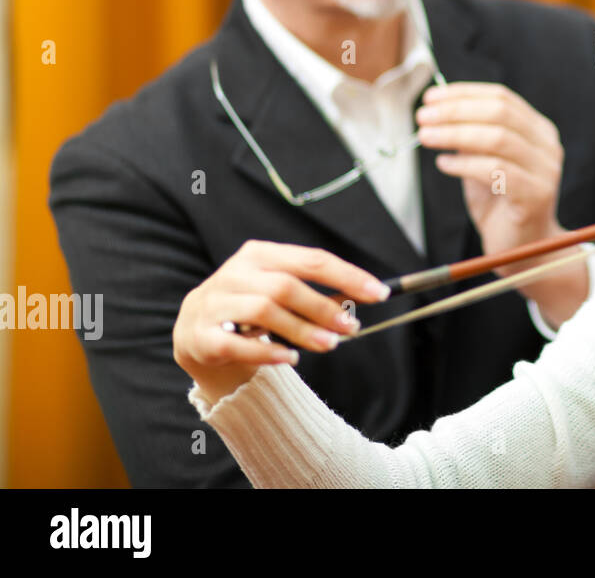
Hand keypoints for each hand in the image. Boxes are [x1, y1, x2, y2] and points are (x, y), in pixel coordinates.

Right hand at [173, 241, 390, 403]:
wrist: (196, 332)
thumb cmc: (249, 308)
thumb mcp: (278, 291)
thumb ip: (312, 294)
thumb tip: (357, 302)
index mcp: (259, 254)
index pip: (311, 259)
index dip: (348, 275)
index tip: (378, 292)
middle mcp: (235, 273)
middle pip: (287, 286)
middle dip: (324, 307)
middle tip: (352, 327)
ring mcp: (214, 303)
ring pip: (265, 311)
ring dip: (303, 329)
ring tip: (330, 344)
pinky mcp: (200, 336)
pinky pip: (237, 344)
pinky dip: (268, 352)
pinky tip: (291, 359)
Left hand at [416, 82, 565, 260]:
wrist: (523, 251)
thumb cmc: (500, 204)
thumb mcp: (481, 163)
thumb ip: (470, 138)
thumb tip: (438, 112)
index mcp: (538, 131)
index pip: (502, 97)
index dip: (464, 93)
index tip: (431, 97)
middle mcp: (547, 146)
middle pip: (500, 113)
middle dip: (456, 110)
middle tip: (423, 116)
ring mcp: (545, 171)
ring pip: (497, 139)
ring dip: (455, 134)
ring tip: (426, 137)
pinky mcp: (535, 196)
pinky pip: (496, 170)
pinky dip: (464, 164)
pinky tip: (443, 164)